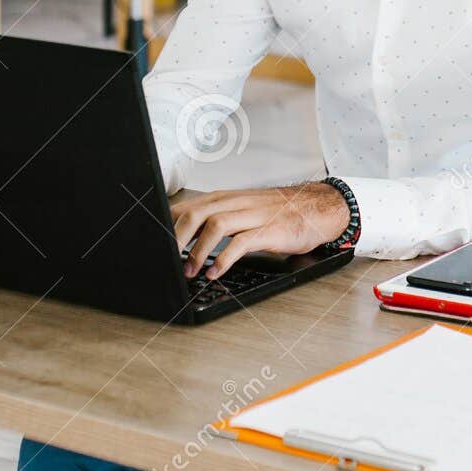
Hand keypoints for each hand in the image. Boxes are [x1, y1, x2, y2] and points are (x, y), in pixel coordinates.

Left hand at [171, 182, 349, 279]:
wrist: (318, 206)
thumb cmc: (278, 212)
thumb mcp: (243, 211)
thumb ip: (217, 219)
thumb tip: (184, 237)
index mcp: (225, 198)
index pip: (187, 206)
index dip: (167, 224)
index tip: (154, 245)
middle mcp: (236, 202)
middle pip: (196, 213)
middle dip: (176, 237)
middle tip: (165, 259)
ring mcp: (253, 215)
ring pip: (216, 224)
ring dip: (198, 250)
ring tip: (189, 271)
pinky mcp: (269, 229)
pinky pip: (242, 242)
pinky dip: (224, 259)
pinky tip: (215, 272)